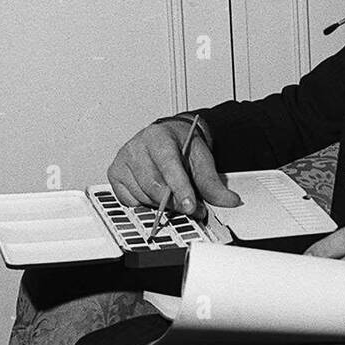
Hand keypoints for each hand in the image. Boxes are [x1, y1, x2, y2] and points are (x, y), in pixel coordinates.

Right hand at [107, 119, 242, 218]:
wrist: (169, 137)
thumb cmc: (181, 146)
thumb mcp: (201, 159)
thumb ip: (213, 182)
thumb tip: (230, 201)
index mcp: (159, 137)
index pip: (168, 166)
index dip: (180, 189)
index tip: (191, 206)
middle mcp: (137, 146)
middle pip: (154, 185)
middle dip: (174, 202)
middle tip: (191, 208)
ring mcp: (123, 160)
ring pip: (143, 195)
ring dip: (161, 203)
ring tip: (172, 194)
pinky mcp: (115, 174)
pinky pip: (129, 200)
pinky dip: (144, 202)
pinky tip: (154, 191)